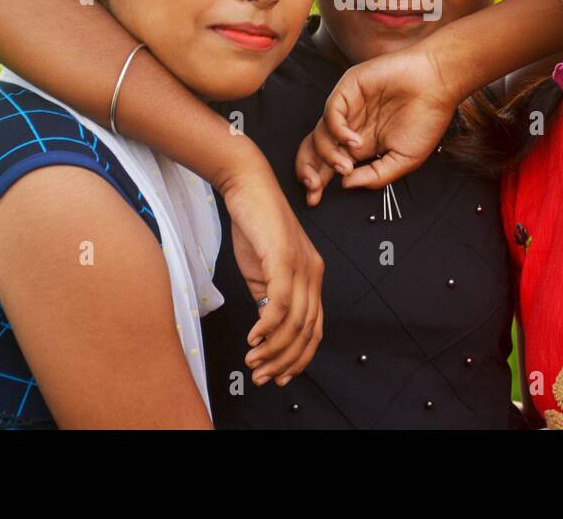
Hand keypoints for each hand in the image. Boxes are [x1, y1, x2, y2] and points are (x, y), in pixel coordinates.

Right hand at [216, 159, 323, 386]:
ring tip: (253, 363)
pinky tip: (253, 338)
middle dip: (285, 361)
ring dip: (273, 349)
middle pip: (307, 331)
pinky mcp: (284, 257)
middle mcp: (314, 272)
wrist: (247, 185)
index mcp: (312, 276)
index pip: (315, 328)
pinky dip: (267, 326)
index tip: (280, 376)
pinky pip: (280, 301)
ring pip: (295, 322)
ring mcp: (301, 264)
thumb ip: (268, 296)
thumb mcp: (262, 269)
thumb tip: (266, 330)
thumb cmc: (254, 225)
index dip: (299, 357)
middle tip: (262, 377)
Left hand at [294, 41, 464, 204]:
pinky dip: (336, 131)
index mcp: (362, 145)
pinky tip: (354, 141)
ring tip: (346, 166)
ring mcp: (348, 108)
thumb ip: (375, 176)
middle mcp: (351, 127)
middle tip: (314, 187)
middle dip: (309, 171)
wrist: (437, 84)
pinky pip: (330, 113)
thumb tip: (345, 185)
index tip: (315, 200)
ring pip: (319, 134)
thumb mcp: (403, 160)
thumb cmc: (427, 119)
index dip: (319, 181)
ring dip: (327, 155)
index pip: (330, 163)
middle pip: (316, 150)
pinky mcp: (348, 89)